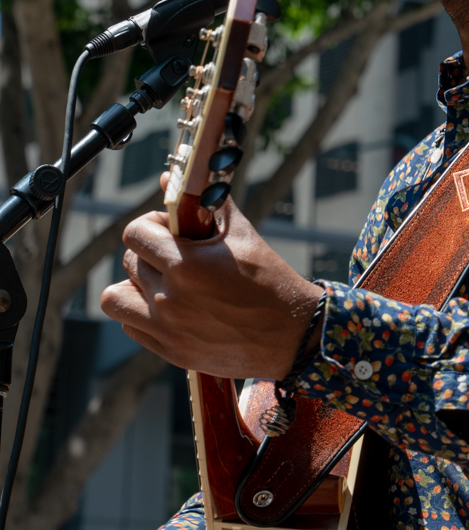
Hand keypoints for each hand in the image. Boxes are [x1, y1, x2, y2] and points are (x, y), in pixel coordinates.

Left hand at [100, 183, 321, 376]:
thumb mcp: (241, 234)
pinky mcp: (170, 351)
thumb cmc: (270, 279)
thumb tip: (170, 178)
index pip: (135, 233)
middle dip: (151, 252)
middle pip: (130, 261)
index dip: (152, 224)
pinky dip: (140, 313)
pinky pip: (130, 325)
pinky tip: (167, 306)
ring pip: (116, 298)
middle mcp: (169, 299)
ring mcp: (167, 329)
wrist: (292, 335)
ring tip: (161, 282)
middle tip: (176, 254)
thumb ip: (203, 203)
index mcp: (186, 265)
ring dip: (134, 285)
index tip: (172, 229)